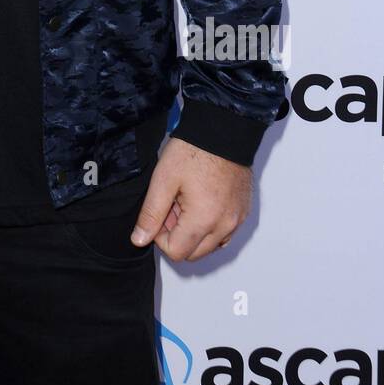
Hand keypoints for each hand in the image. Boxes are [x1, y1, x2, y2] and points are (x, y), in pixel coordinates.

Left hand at [130, 137, 251, 261]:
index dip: (160, 237)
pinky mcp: (244, 211)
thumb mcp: (163, 180)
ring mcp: (237, 219)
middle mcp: (225, 225)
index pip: (176, 252)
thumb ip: (151, 214)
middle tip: (172, 206)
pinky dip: (211, 227)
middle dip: (178, 236)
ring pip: (210, 246)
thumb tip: (139, 240)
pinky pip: (225, 233)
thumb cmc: (194, 151)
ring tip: (186, 202)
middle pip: (194, 253)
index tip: (160, 214)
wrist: (223, 130)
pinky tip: (202, 203)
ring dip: (195, 233)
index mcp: (204, 220)